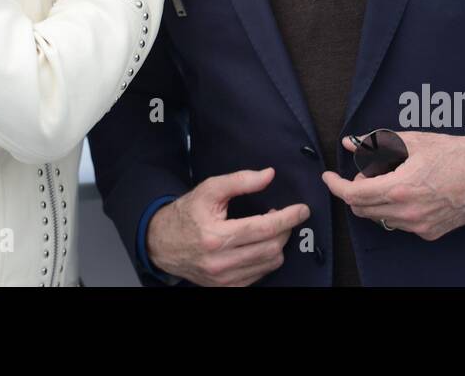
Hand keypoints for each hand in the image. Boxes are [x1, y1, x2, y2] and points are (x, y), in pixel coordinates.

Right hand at [146, 168, 309, 285]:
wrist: (162, 243)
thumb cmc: (187, 214)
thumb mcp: (209, 189)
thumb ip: (240, 180)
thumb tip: (269, 175)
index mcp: (216, 236)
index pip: (263, 228)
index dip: (288, 218)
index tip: (302, 209)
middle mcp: (221, 262)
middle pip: (271, 248)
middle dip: (285, 230)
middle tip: (283, 216)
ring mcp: (224, 279)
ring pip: (269, 263)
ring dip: (278, 244)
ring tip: (270, 229)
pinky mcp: (226, 288)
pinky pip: (260, 275)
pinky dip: (266, 259)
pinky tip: (259, 245)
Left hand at [322, 131, 464, 240]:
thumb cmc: (453, 153)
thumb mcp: (412, 141)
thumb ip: (376, 143)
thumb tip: (350, 143)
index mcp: (400, 187)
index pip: (354, 194)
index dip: (336, 186)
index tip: (328, 177)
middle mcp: (408, 212)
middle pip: (362, 208)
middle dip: (356, 190)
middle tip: (369, 171)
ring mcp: (419, 226)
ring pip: (380, 217)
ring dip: (376, 200)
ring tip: (394, 179)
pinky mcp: (430, 233)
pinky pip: (399, 223)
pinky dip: (395, 209)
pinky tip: (410, 191)